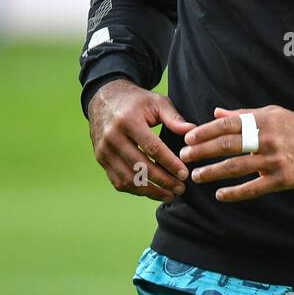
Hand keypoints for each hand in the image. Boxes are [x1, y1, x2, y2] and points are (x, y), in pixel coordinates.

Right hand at [88, 78, 193, 202]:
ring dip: (150, 191)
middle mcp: (113, 137)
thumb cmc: (136, 101)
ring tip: (169, 195)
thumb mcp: (156, 101)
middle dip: (163, 181)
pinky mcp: (100, 159)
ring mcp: (104, 150)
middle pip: (140, 166)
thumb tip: (192, 132)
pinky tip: (151, 191)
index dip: (169, 163)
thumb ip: (174, 118)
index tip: (184, 174)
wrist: (104, 98)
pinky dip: (135, 190)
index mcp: (128, 121)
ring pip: (128, 178)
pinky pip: (118, 181)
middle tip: (181, 188)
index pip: (152, 148)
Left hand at [179, 105, 293, 201]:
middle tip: (184, 156)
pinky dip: (235, 192)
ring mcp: (274, 160)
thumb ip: (244, 114)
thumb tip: (217, 113)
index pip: (228, 125)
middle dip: (202, 151)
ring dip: (213, 172)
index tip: (188, 138)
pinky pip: (253, 188)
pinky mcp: (281, 179)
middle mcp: (267, 139)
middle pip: (227, 145)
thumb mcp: (273, 114)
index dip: (205, 131)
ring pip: (236, 167)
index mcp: (263, 121)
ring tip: (197, 175)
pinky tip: (220, 194)